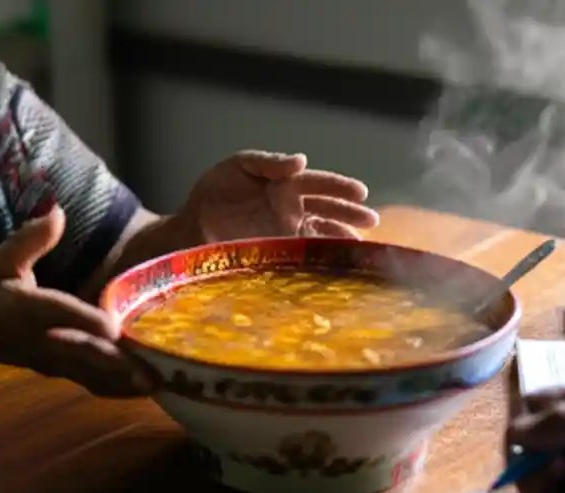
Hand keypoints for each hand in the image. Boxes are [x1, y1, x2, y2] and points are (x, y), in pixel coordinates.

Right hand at [0, 205, 150, 396]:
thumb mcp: (1, 259)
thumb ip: (30, 239)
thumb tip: (59, 212)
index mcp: (28, 309)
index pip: (59, 314)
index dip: (84, 321)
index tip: (113, 326)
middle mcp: (43, 340)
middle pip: (83, 354)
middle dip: (117, 364)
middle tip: (152, 373)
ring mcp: (54, 362)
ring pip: (91, 375)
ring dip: (124, 382)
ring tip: (159, 385)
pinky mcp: (62, 373)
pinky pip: (91, 384)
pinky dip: (118, 390)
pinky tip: (147, 392)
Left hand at [180, 150, 379, 242]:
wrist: (193, 226)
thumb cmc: (214, 192)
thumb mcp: (239, 166)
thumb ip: (270, 163)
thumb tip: (301, 160)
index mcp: (285, 183)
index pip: (319, 183)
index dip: (340, 187)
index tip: (361, 193)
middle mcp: (291, 206)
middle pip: (328, 208)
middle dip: (351, 214)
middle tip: (371, 220)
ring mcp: (286, 230)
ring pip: (322, 231)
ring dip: (342, 236)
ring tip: (361, 244)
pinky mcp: (279, 250)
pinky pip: (306, 252)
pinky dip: (323, 255)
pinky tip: (338, 260)